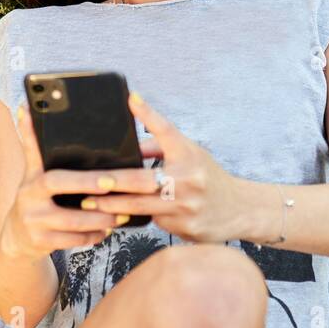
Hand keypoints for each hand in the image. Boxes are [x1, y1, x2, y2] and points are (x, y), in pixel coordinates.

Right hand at [0, 101, 137, 261]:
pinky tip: (106, 231)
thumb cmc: (36, 203)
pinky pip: (72, 239)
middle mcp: (27, 195)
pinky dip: (92, 236)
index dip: (32, 132)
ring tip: (120, 213)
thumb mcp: (33, 178)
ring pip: (71, 218)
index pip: (33, 151)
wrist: (16, 241)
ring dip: (99, 216)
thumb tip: (29, 110)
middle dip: (86, 182)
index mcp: (31, 176)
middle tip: (111, 180)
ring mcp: (32, 220)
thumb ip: (38, 152)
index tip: (38, 112)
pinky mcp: (39, 242)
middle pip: (56, 182)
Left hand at [82, 91, 247, 243]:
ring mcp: (187, 205)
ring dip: (113, 206)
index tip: (131, 99)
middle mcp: (189, 178)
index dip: (148, 114)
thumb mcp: (189, 154)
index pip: (167, 129)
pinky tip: (114, 220)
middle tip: (89, 182)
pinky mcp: (186, 228)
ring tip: (88, 204)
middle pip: (142, 179)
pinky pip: (153, 223)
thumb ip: (158, 147)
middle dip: (112, 183)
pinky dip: (133, 220)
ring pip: (141, 207)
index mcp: (188, 154)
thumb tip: (127, 141)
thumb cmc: (207, 177)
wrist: (240, 209)